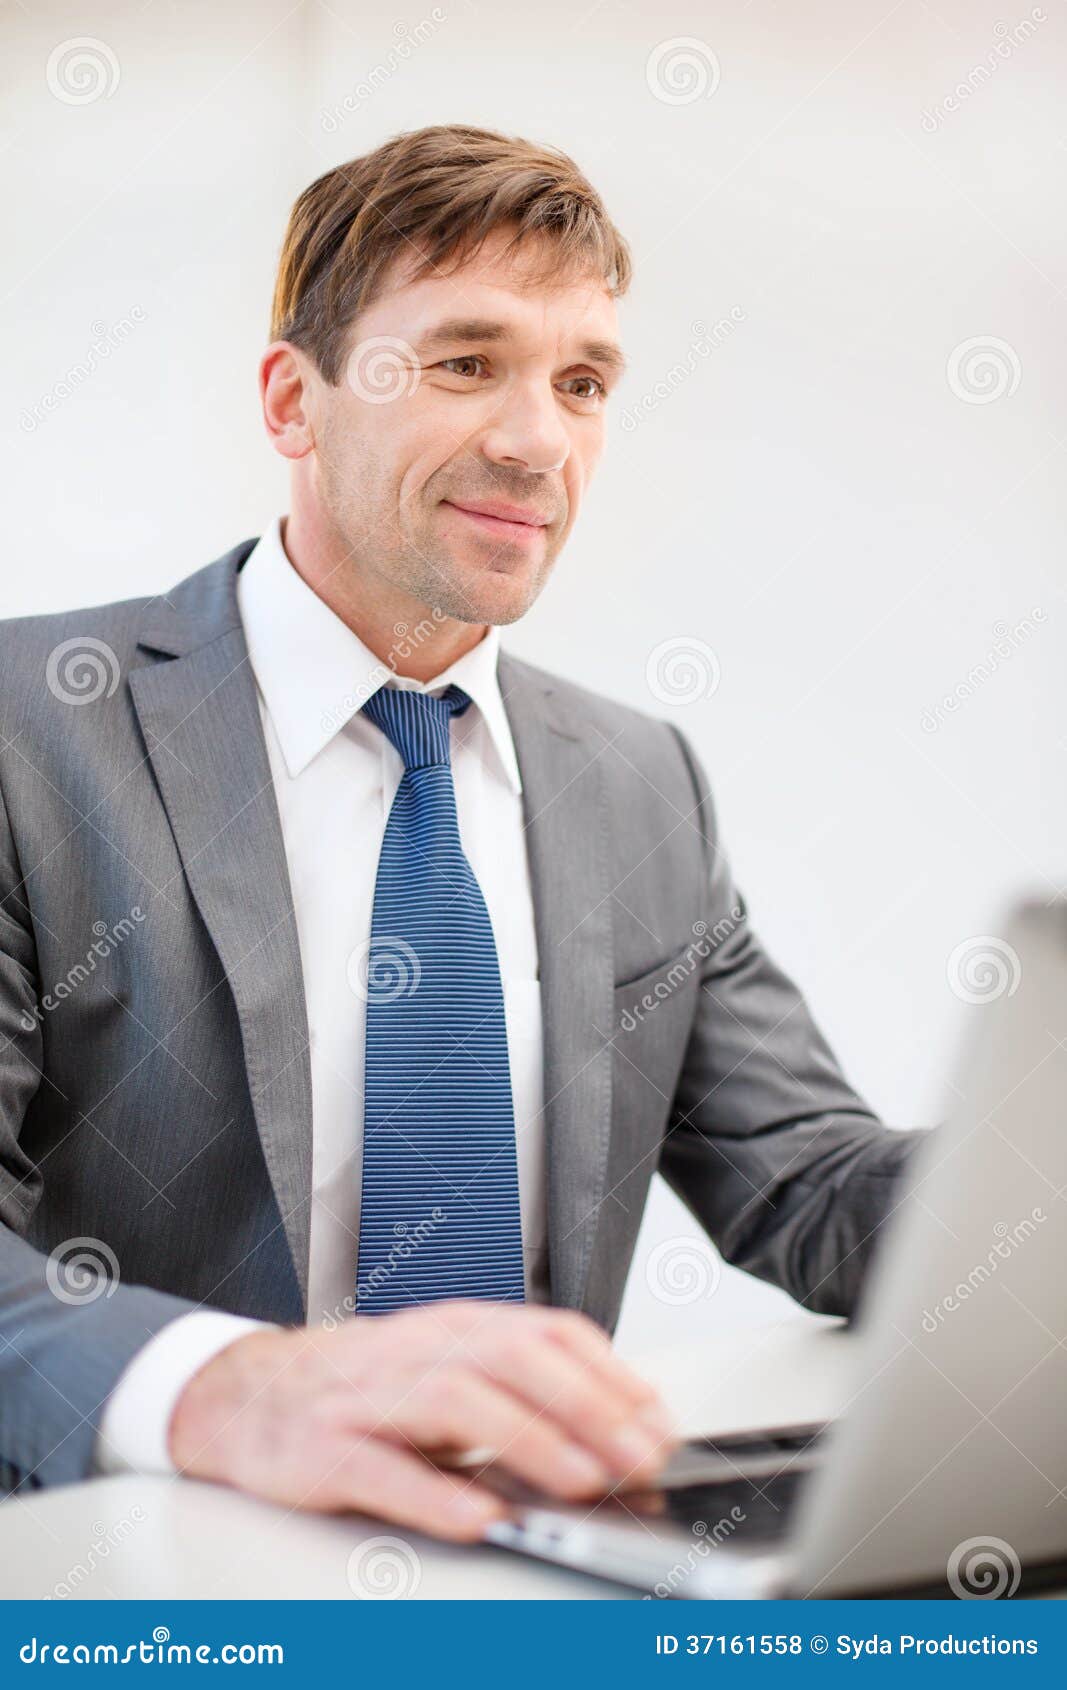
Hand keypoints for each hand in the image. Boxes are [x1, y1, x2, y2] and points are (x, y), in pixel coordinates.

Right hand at [168, 1301, 676, 1540]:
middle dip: (588, 1408)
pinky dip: (436, 1494)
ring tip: (579, 1482)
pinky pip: (385, 1468)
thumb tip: (615, 1435)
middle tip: (638, 1458)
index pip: (549, 1331)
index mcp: (459, 1327)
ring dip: (529, 1440)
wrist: (248, 1396)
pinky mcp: (325, 1447)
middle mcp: (420, 1348)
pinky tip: (479, 1517)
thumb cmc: (364, 1390)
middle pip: (514, 1358)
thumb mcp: (447, 1372)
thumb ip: (520, 1394)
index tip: (658, 1423)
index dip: (612, 1375)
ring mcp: (370, 1395)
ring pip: (458, 1401)